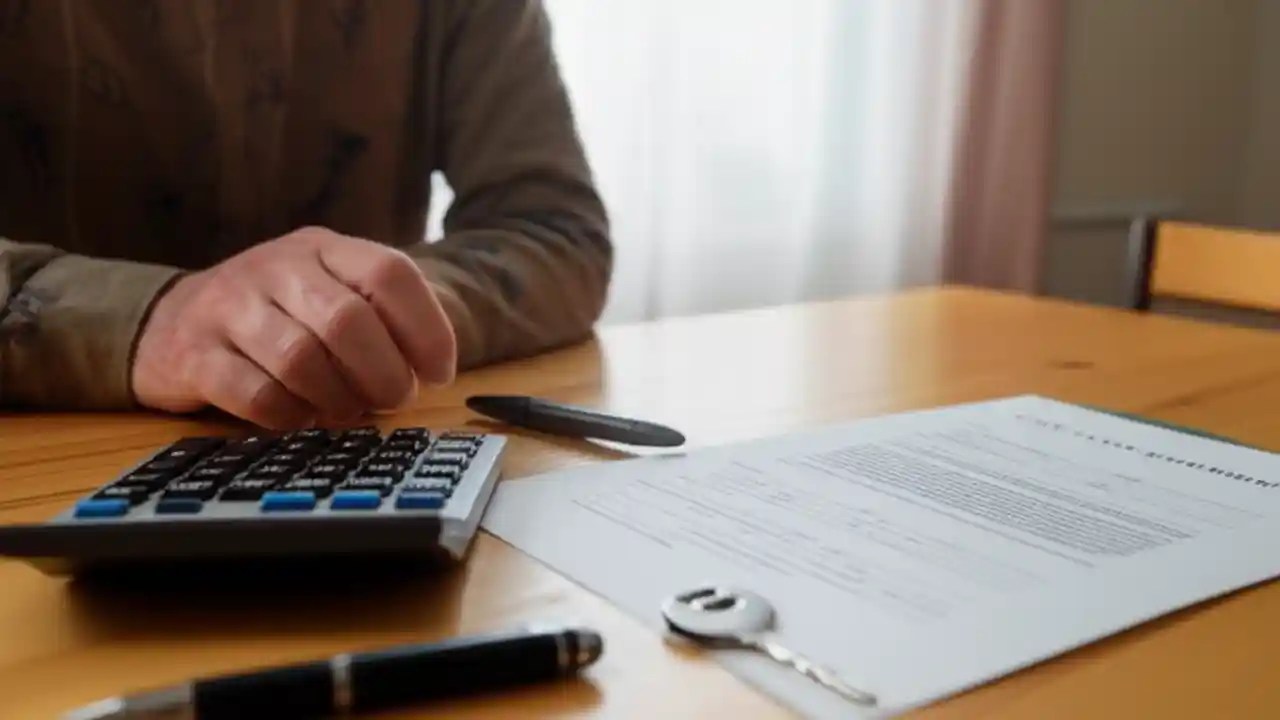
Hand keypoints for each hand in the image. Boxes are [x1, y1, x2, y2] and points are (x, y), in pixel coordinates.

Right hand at [132, 227, 455, 428]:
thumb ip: (377, 315)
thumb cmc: (273, 315)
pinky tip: (302, 416)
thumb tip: (429, 372)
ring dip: (338, 399)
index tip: (439, 374)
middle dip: (384, 374)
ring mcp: (229, 307)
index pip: (390, 273)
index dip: (427, 329)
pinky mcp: (195, 353)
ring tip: (348, 410)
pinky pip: (256, 394)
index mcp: (321, 247)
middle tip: (392, 400)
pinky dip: (291, 415)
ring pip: (301, 359)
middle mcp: (275, 267)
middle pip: (348, 321)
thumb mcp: (325, 290)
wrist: (167, 321)